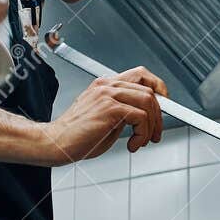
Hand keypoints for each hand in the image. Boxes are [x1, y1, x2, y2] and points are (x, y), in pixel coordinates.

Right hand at [44, 67, 167, 163]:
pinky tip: (132, 145)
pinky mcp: (109, 109)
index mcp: (105, 85)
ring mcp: (108, 95)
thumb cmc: (76, 136)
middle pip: (149, 88)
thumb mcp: (105, 119)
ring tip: (143, 141)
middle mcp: (107, 85)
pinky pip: (140, 117)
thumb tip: (144, 118)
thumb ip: (123, 112)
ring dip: (151, 126)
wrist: (55, 143)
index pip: (140, 75)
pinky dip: (142, 134)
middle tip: (155, 133)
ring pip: (148, 102)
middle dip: (159, 114)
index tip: (164, 105)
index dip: (158, 87)